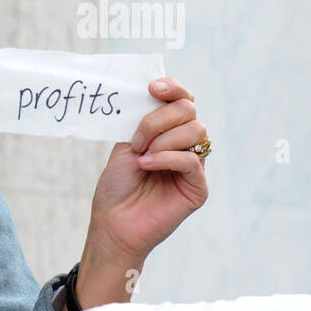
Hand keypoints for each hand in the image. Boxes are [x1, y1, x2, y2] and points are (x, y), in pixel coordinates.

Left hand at [77, 76, 208, 304]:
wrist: (112, 223)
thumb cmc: (116, 187)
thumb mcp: (125, 146)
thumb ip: (141, 121)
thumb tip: (151, 90)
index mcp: (168, 133)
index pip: (183, 100)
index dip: (172, 88)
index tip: (153, 87)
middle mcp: (185, 146)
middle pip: (189, 111)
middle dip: (158, 120)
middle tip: (136, 141)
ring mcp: (194, 166)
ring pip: (195, 131)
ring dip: (162, 139)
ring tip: (141, 157)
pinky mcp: (198, 188)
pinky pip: (191, 160)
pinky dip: (166, 157)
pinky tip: (146, 164)